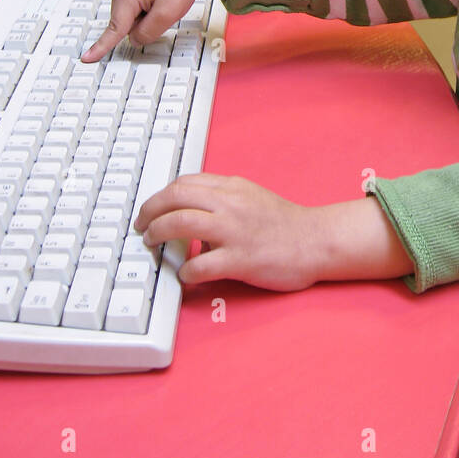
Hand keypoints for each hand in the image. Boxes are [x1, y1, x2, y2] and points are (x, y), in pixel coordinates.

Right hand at [81, 0, 232, 62]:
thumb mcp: (167, 15)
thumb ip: (146, 33)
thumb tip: (133, 40)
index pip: (114, 29)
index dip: (101, 47)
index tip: (86, 58)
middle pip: (124, 24)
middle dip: (142, 23)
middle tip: (161, 8)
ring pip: (129, 17)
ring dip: (144, 16)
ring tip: (161, 0)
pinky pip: (132, 8)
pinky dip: (144, 9)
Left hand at [135, 174, 319, 290]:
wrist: (315, 241)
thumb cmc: (284, 224)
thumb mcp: (250, 198)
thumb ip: (220, 201)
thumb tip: (191, 219)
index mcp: (232, 187)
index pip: (185, 182)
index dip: (160, 196)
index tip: (151, 209)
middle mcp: (230, 204)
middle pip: (176, 197)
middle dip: (150, 211)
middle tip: (142, 226)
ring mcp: (234, 231)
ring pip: (181, 222)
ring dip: (158, 233)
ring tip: (153, 244)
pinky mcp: (241, 259)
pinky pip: (201, 264)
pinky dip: (185, 270)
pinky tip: (186, 275)